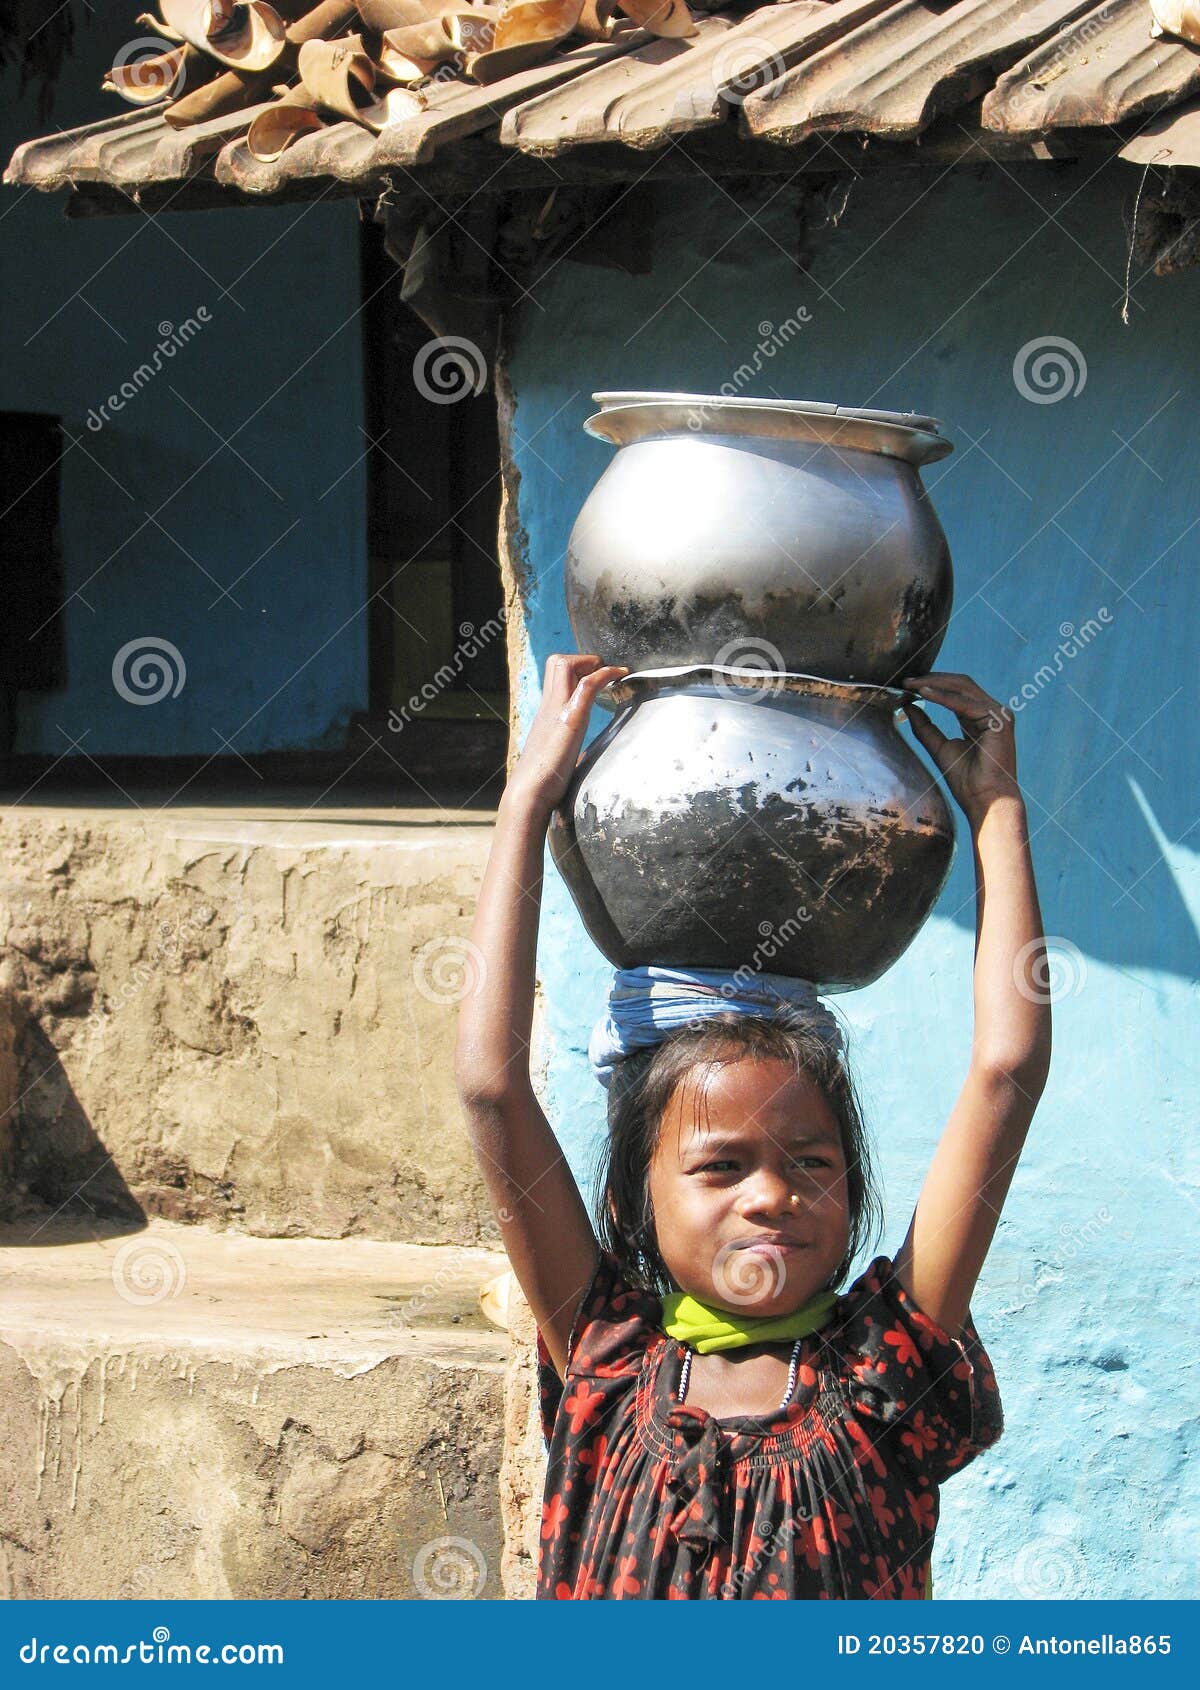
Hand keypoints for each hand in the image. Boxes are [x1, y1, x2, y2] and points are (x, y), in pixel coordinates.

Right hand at [506, 654, 628, 811]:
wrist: (528, 794)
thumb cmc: (541, 784)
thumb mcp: (553, 758)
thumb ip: (561, 750)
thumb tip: (571, 762)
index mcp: (546, 715)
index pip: (555, 677)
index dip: (577, 669)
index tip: (597, 677)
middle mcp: (549, 707)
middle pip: (558, 662)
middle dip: (583, 660)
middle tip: (604, 674)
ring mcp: (557, 711)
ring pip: (565, 665)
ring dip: (592, 663)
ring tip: (613, 673)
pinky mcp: (570, 721)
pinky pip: (587, 686)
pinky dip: (605, 675)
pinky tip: (620, 676)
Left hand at [901, 672, 1020, 824]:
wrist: (985, 801)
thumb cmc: (967, 782)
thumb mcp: (939, 748)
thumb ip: (925, 727)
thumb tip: (907, 706)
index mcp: (980, 718)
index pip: (955, 691)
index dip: (931, 686)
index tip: (906, 686)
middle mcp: (992, 712)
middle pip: (960, 684)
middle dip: (931, 679)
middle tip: (906, 680)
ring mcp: (999, 714)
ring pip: (964, 687)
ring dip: (935, 684)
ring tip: (912, 684)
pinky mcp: (999, 720)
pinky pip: (966, 702)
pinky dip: (944, 697)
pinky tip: (924, 694)